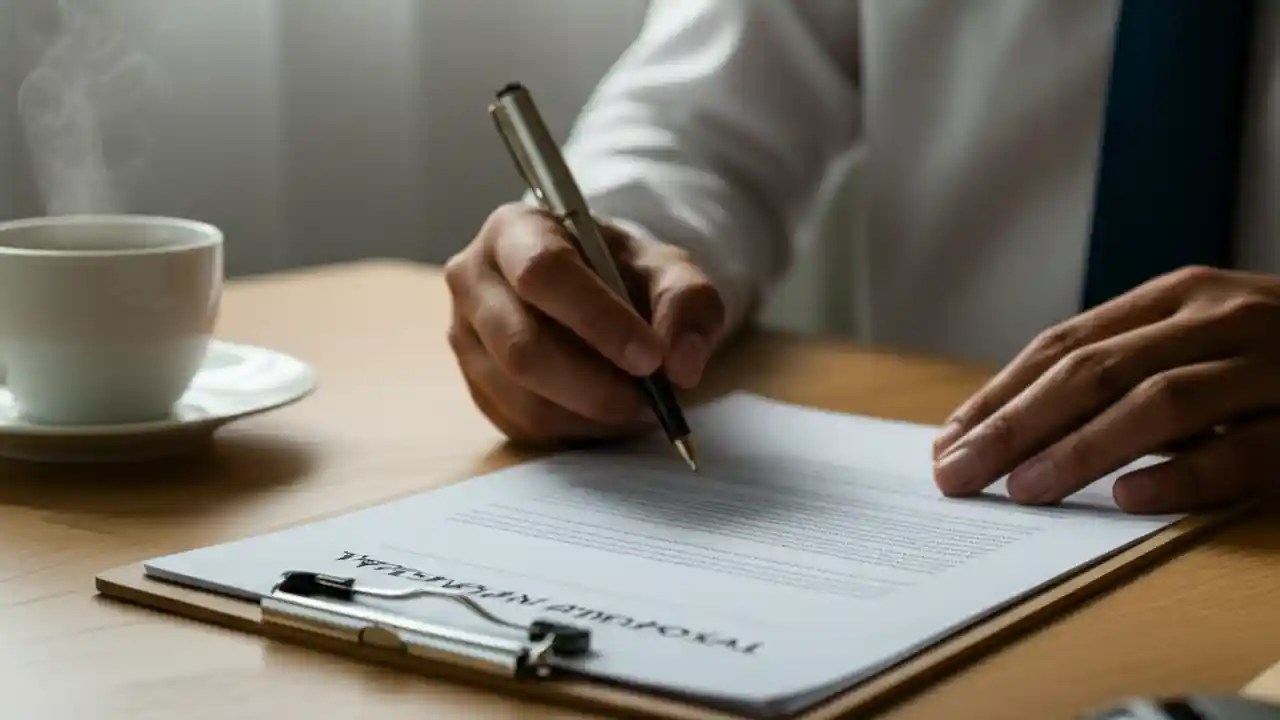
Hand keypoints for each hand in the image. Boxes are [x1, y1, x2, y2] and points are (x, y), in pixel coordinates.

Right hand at [445, 202, 726, 445]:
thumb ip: (687, 303)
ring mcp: (466, 338)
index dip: (597, 320)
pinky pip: (522, 425)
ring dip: (590, 414)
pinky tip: (608, 414)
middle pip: (522, 346)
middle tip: (651, 400)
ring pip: (522, 396)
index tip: (650, 357)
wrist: (596, 290)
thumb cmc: (625, 273)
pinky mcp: (476, 387)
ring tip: (638, 407)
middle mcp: (474, 281)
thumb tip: (681, 365)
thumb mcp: (670, 270)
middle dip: (595, 385)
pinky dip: (575, 430)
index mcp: (515, 230)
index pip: (542, 273)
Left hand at [932, 266, 1279, 512]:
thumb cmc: (1276, 353)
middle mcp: (1221, 317)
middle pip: (1094, 370)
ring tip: (1023, 489)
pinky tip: (1132, 499)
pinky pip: (1248, 449)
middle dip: (1015, 425)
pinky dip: (1186, 475)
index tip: (949, 439)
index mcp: (1179, 296)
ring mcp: (1274, 364)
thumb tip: (1014, 428)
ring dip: (1081, 449)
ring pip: (1160, 403)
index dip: (1001, 393)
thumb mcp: (1198, 339)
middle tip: (957, 472)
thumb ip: (1125, 367)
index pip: (1065, 344)